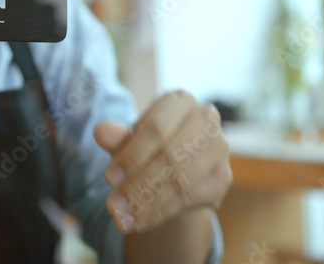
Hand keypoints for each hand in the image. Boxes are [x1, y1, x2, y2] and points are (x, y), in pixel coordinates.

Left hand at [93, 91, 231, 233]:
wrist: (175, 168)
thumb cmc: (148, 146)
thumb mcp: (129, 141)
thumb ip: (117, 136)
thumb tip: (100, 131)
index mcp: (180, 101)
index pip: (156, 128)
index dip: (132, 154)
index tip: (109, 178)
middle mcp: (206, 119)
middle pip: (170, 156)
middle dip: (138, 184)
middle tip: (113, 205)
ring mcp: (219, 148)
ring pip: (181, 180)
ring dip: (148, 203)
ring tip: (122, 219)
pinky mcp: (223, 177)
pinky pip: (190, 199)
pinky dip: (162, 213)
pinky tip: (141, 222)